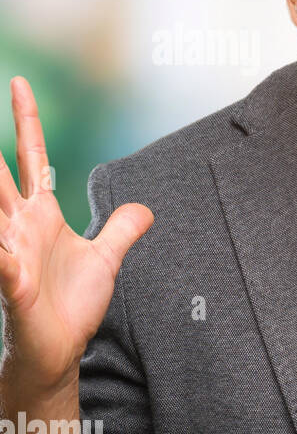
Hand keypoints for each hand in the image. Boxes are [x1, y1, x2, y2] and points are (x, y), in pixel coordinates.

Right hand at [0, 76, 152, 398]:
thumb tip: (145, 209)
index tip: (20, 83)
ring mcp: (10, 253)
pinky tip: (6, 250)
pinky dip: (2, 254)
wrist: (58, 350)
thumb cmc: (71, 306)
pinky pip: (1, 263)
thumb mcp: (106, 259)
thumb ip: (121, 229)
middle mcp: (17, 227)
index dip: (26, 120)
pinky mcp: (13, 285)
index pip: (30, 156)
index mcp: (40, 215)